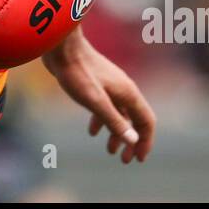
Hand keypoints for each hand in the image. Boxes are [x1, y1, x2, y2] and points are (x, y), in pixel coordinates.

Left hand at [41, 28, 155, 162]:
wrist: (61, 47)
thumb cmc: (78, 73)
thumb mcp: (95, 102)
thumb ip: (114, 121)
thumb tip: (133, 140)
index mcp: (129, 93)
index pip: (146, 122)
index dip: (145, 142)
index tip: (138, 159)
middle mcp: (124, 89)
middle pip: (135, 119)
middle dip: (132, 141)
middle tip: (125, 160)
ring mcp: (111, 86)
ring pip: (120, 114)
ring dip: (117, 133)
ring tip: (109, 150)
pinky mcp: (97, 83)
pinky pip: (107, 106)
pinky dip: (103, 121)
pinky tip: (92, 131)